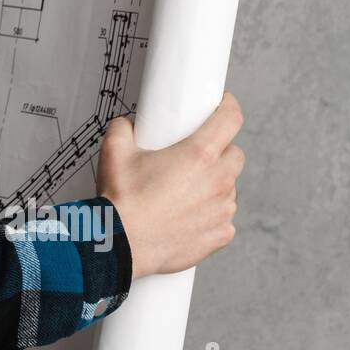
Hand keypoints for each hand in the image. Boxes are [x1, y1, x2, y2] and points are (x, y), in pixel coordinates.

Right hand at [99, 91, 244, 280]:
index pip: (231, 119)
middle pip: (235, 155)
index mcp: (198, 155)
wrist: (121, 244)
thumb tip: (126, 125)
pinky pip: (223, 219)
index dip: (228, 107)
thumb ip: (123, 128)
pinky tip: (186, 216)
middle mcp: (217, 181)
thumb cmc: (121, 201)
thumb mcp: (114, 151)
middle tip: (193, 157)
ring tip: (183, 192)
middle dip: (220, 151)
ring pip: (228, 188)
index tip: (224, 105)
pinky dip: (210, 215)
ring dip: (213, 185)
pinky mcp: (220, 235)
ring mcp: (222, 210)